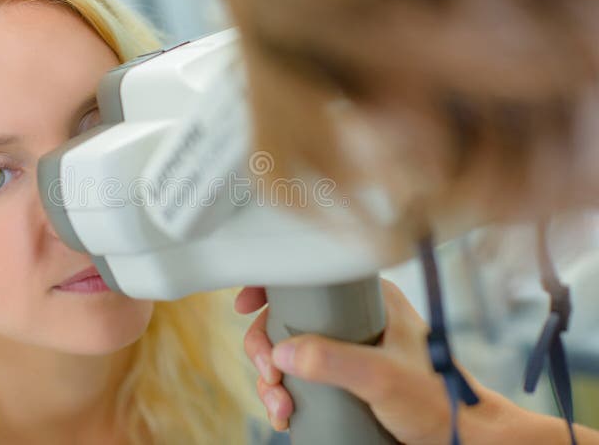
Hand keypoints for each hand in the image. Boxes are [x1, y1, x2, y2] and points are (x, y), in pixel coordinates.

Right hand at [235, 279, 511, 443]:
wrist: (460, 438)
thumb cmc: (436, 399)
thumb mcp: (383, 377)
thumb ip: (334, 361)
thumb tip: (282, 353)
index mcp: (366, 299)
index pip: (308, 277)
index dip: (269, 286)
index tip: (245, 305)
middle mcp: (351, 318)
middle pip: (286, 319)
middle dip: (266, 350)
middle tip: (268, 376)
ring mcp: (344, 347)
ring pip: (287, 352)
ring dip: (271, 379)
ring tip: (281, 407)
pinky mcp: (341, 376)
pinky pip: (298, 377)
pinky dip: (283, 394)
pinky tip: (286, 414)